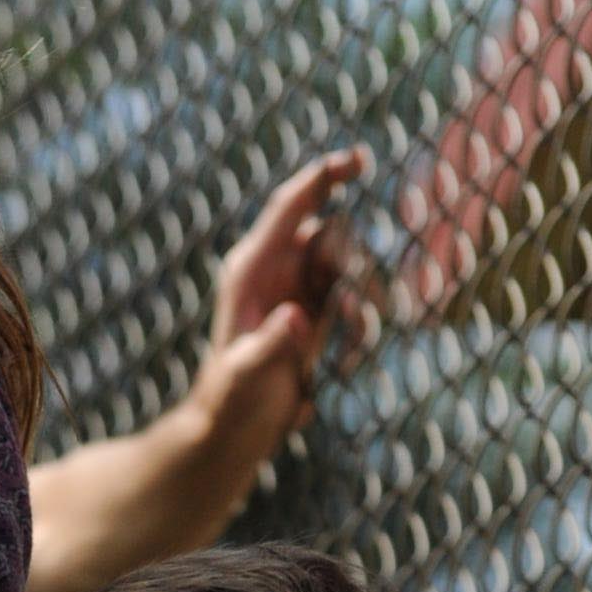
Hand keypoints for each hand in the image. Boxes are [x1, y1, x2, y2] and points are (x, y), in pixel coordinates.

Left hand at [190, 147, 372, 474]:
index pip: (291, 207)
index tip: (358, 159)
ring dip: (360, 297)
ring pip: (347, 265)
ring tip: (345, 339)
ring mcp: (298, 291)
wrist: (232, 433)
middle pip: (330, 234)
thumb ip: (273, 345)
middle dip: (351, 262)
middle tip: (345, 311)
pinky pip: (352, 298)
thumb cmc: (231, 404)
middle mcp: (277, 271)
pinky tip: (343, 359)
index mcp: (253, 269)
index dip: (323, 178)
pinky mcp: (316, 314)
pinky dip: (360, 321)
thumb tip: (299, 318)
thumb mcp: (248, 375)